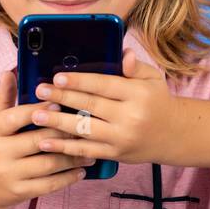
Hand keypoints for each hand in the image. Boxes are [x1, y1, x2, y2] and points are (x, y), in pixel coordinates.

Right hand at [0, 69, 89, 208]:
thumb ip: (3, 98)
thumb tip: (9, 72)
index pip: (16, 117)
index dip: (39, 111)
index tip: (60, 104)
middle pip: (37, 140)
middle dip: (64, 133)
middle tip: (86, 127)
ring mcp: (9, 174)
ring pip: (48, 164)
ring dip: (72, 157)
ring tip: (91, 150)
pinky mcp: (19, 192)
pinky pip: (49, 185)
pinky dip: (68, 178)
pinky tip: (81, 170)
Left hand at [30, 48, 181, 165]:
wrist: (173, 135)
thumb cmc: (157, 102)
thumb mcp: (153, 79)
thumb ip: (135, 66)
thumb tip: (123, 54)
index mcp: (137, 95)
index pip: (103, 85)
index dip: (79, 81)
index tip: (57, 77)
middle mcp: (130, 117)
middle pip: (90, 106)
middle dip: (62, 98)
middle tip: (39, 91)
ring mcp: (121, 138)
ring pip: (84, 130)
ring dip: (57, 123)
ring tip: (36, 115)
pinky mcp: (115, 154)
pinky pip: (86, 150)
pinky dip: (64, 147)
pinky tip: (46, 142)